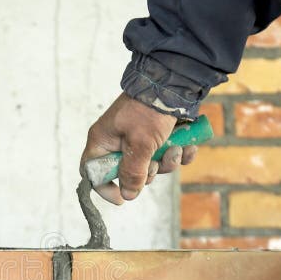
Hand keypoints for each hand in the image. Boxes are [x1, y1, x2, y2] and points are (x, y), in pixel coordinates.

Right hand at [81, 93, 198, 203]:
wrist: (175, 81)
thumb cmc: (150, 109)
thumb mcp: (141, 144)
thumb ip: (133, 172)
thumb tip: (128, 195)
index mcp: (104, 140)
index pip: (93, 172)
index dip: (104, 188)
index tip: (122, 198)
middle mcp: (118, 142)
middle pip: (127, 173)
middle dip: (148, 173)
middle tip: (156, 162)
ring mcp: (139, 139)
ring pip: (151, 166)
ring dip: (167, 162)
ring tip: (175, 148)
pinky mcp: (158, 136)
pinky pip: (167, 155)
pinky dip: (179, 153)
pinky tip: (186, 145)